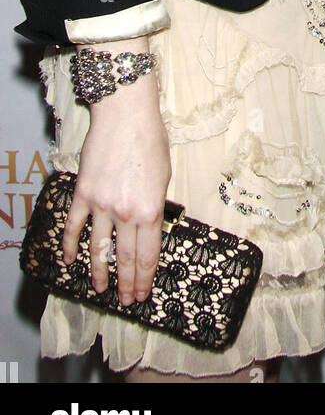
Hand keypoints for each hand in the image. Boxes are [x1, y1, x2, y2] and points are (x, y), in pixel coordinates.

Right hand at [62, 38, 171, 305]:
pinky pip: (74, 226)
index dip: (145, 277)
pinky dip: (71, 246)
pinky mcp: (83, 193)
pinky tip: (70, 262)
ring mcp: (101, 204)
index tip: (143, 294)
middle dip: (126, 282)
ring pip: (99, 247)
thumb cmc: (151, 138)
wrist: (125, 113)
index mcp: (152, 209)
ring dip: (100, 272)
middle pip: (126, 257)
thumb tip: (150, 225)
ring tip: (101, 290)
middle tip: (125, 301)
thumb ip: (156, 203)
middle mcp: (126, 212)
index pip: (148, 254)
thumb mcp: (164, 175)